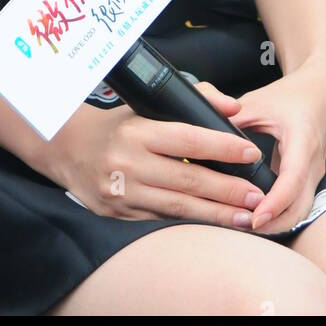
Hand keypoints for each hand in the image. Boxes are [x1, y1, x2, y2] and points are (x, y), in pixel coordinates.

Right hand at [44, 81, 270, 228]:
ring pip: (178, 208)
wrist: (69, 149)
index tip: (251, 153)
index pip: (189, 139)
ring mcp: (124, 193)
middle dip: (227, 191)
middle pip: (188, 180)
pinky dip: (191, 224)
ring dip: (216, 215)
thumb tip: (233, 108)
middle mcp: (130, 163)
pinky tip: (214, 226)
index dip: (223, 148)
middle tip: (257, 196)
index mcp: (139, 131)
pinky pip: (162, 221)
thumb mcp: (149, 105)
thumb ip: (195, 99)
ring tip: (245, 218)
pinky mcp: (120, 215)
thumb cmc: (119, 125)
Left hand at [229, 55, 325, 234]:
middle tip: (239, 227)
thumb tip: (203, 138)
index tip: (254, 218)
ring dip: (275, 223)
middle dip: (272, 225)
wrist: (322, 92)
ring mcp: (315, 175)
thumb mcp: (259, 102)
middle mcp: (313, 164)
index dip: (274, 203)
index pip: (293, 180)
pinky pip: (296, 205)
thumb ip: (231, 120)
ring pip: (300, 212)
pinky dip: (278, 215)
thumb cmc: (291, 96)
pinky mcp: (309, 181)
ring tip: (243, 225)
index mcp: (302, 141)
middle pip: (300, 208)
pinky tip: (254, 216)